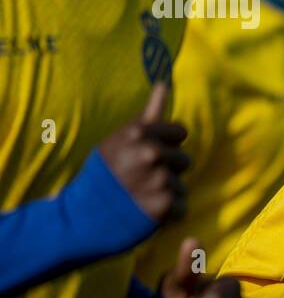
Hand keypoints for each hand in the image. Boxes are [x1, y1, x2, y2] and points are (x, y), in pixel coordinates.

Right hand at [98, 81, 189, 223]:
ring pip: (182, 184)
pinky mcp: (165, 204)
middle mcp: (150, 153)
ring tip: (142, 195)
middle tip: (141, 178)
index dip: (166, 145)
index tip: (147, 155)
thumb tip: (165, 83)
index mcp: (139, 133)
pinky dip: (169, 213)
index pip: (180, 132)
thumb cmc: (106, 171)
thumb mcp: (121, 138)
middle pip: (184, 159)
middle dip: (167, 170)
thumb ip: (148, 113)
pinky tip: (147, 211)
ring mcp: (159, 179)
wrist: (84, 214)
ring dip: (167, 192)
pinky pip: (182, 206)